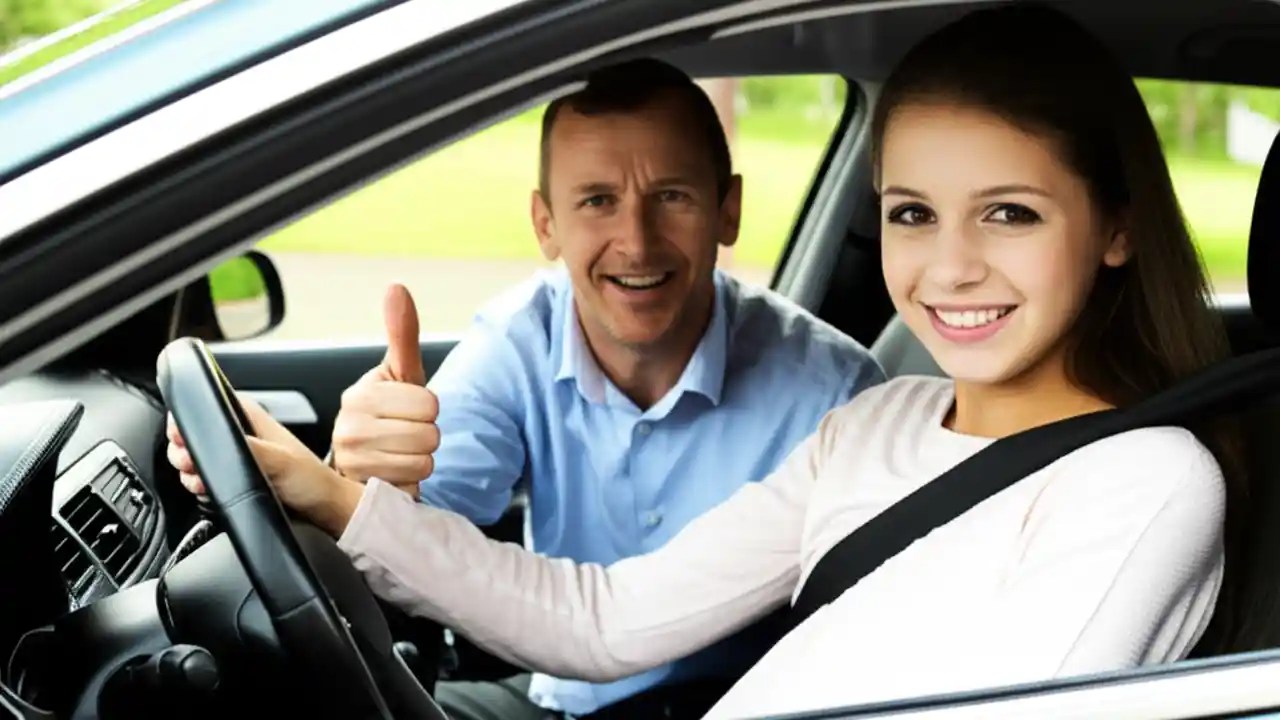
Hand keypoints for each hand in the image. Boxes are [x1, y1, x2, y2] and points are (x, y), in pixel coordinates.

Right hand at [167, 395, 363, 536]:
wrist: (323, 510)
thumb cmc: (311, 481)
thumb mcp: (279, 461)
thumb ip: (247, 447)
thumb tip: (215, 439)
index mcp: (250, 417)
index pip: (206, 404)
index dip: (187, 421)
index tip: (180, 438)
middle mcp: (241, 433)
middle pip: (193, 433)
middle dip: (183, 450)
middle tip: (189, 464)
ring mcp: (237, 456)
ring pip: (194, 457)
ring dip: (189, 471)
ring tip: (200, 481)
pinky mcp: (235, 478)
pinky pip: (204, 478)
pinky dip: (199, 485)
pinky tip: (206, 492)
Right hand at [330, 284, 439, 495]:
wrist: (362, 461)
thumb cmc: (388, 412)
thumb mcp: (399, 374)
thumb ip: (402, 333)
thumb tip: (396, 287)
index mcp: (359, 395)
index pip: (429, 403)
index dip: (428, 409)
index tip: (408, 410)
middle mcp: (348, 428)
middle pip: (429, 435)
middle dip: (426, 437)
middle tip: (405, 435)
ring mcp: (353, 463)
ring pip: (424, 462)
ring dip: (420, 461)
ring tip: (399, 454)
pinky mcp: (362, 492)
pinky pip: (413, 487)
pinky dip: (411, 483)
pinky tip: (393, 475)